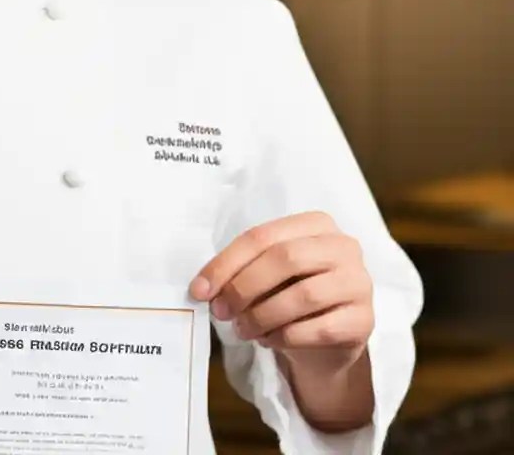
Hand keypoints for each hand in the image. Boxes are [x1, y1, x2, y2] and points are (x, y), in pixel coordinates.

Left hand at [189, 211, 374, 374]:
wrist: (326, 339)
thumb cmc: (288, 296)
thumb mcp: (264, 275)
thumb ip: (239, 272)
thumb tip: (202, 288)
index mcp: (315, 224)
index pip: (262, 236)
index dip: (226, 263)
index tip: (199, 290)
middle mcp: (343, 246)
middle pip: (285, 259)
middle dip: (244, 287)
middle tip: (221, 311)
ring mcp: (359, 282)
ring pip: (303, 295)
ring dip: (262, 316)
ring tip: (243, 329)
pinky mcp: (365, 320)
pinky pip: (319, 328)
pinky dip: (285, 337)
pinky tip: (269, 341)